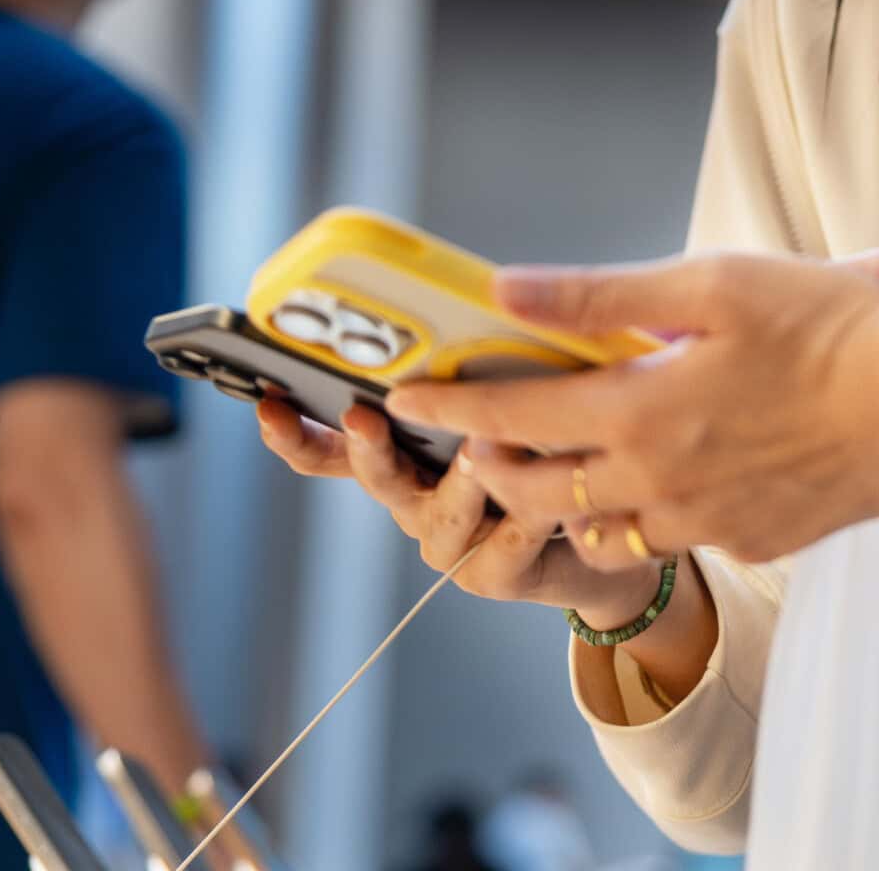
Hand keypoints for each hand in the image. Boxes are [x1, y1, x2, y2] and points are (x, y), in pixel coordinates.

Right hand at [253, 400, 660, 628]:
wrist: (610, 527)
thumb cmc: (551, 448)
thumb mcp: (509, 399)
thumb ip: (476, 372)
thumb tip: (474, 303)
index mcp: (404, 452)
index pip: (330, 445)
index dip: (294, 429)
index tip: (268, 402)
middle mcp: (415, 498)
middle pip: (372, 476)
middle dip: (367, 447)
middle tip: (366, 419)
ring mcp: (450, 540)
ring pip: (440, 513)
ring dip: (460, 482)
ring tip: (479, 452)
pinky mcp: (491, 575)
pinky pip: (500, 546)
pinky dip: (521, 521)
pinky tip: (544, 506)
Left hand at [388, 253, 878, 565]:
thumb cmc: (826, 326)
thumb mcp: (711, 283)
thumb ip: (602, 296)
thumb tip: (507, 288)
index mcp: (640, 411)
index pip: (516, 414)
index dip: (452, 405)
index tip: (405, 396)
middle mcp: (659, 481)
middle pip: (541, 490)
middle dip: (492, 467)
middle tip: (478, 441)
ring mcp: (706, 521)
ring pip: (606, 530)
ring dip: (571, 502)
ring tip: (572, 467)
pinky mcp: (754, 541)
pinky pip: (682, 540)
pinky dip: (656, 515)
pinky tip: (677, 481)